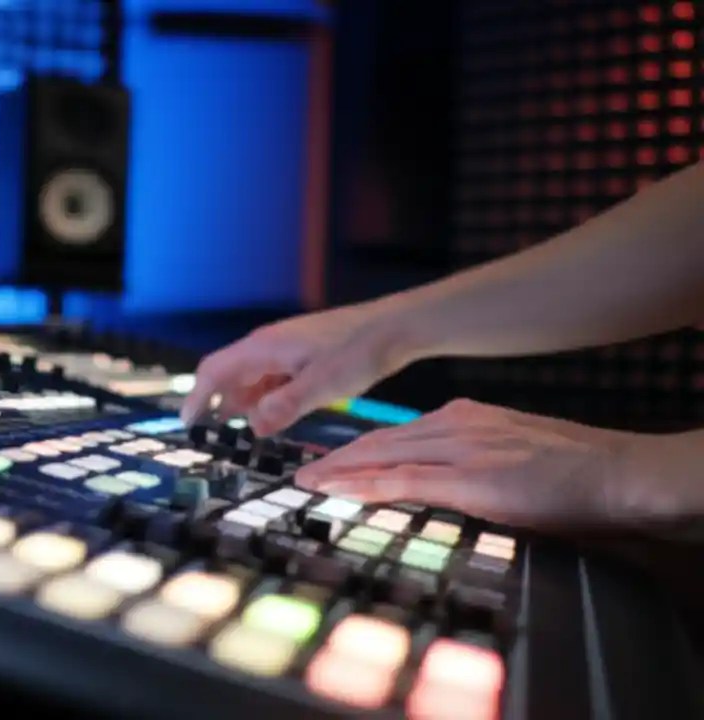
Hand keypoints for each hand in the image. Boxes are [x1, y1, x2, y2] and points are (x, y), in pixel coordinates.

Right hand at [179, 301, 416, 435]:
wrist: (395, 327)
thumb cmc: (359, 352)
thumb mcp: (321, 385)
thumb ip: (284, 406)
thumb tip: (253, 427)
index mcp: (264, 347)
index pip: (214, 370)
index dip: (197, 397)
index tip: (187, 423)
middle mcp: (268, 344)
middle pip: (229, 373)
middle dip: (217, 402)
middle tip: (212, 433)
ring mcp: (286, 347)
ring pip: (251, 376)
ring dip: (242, 401)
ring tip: (240, 429)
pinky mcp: (302, 353)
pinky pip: (272, 376)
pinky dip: (265, 396)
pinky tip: (274, 414)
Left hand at [292, 399, 661, 529]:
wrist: (618, 471)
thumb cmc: (575, 472)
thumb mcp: (513, 456)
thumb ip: (475, 464)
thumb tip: (452, 486)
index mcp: (466, 417)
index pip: (397, 435)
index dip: (359, 450)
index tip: (331, 463)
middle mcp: (456, 425)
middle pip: (380, 442)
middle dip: (338, 459)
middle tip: (302, 474)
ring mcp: (461, 449)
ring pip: (383, 456)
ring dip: (340, 472)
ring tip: (307, 484)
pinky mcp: (471, 477)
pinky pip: (404, 481)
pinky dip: (366, 485)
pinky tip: (339, 491)